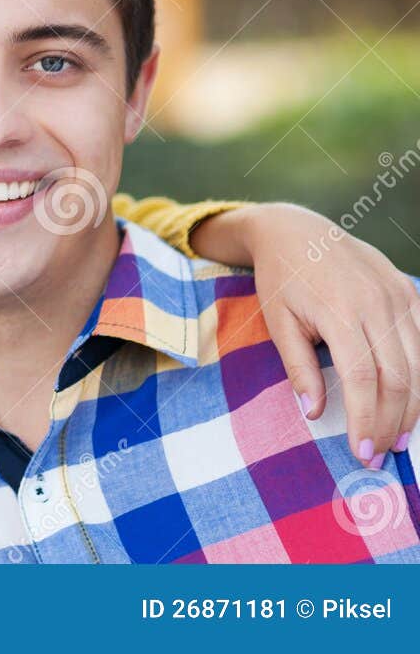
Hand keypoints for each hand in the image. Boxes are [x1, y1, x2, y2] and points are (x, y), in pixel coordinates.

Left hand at [190, 203, 419, 466]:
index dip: (367, 420)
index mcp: (340, 312)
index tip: (362, 452)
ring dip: (413, 407)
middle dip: (392, 423)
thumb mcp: (278, 321)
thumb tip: (314, 414)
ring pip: (419, 364)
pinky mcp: (408, 290)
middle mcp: (376, 304)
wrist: (295, 229)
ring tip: (399, 439)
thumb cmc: (280, 278)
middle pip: (398, 377)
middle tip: (380, 454)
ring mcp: (398, 295)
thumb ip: (297, 368)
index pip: (364, 379)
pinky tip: (413, 401)